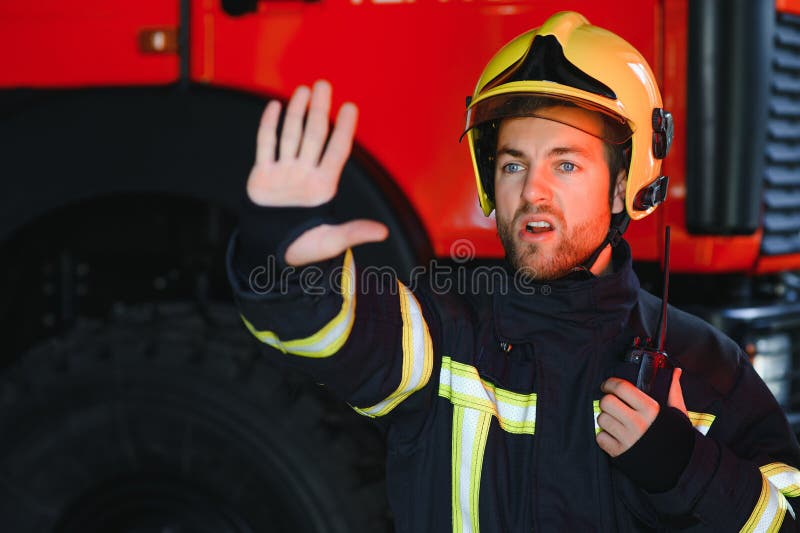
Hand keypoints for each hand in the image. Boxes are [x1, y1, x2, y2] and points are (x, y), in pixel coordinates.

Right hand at [246, 80, 387, 265]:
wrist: (270, 252)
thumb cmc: (304, 249)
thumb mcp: (331, 242)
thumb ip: (353, 233)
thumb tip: (382, 233)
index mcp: (323, 187)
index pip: (336, 151)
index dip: (344, 130)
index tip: (351, 108)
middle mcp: (305, 174)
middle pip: (314, 135)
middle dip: (319, 110)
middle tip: (324, 84)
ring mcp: (284, 172)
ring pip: (291, 135)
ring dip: (296, 112)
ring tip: (304, 90)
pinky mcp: (263, 175)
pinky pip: (266, 146)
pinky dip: (268, 127)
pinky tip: (274, 107)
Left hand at [596, 368, 685, 456]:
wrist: (680, 469)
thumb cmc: (678, 438)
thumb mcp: (678, 413)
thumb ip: (673, 390)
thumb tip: (675, 371)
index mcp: (651, 409)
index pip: (621, 388)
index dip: (610, 383)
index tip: (608, 385)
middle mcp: (638, 423)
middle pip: (606, 402)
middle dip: (607, 401)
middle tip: (612, 405)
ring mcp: (628, 439)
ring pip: (601, 419)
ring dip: (605, 419)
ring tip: (615, 421)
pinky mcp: (620, 454)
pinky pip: (600, 437)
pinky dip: (604, 436)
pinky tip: (615, 436)